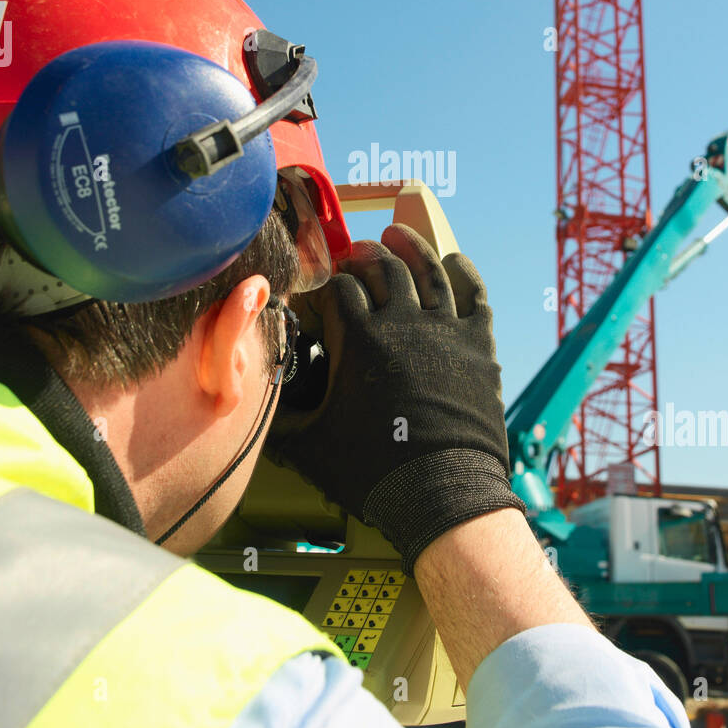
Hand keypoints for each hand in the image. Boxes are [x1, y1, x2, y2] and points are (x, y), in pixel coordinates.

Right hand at [264, 224, 524, 574]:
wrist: (442, 494)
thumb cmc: (372, 472)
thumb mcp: (308, 446)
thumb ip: (276, 418)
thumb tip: (248, 406)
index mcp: (359, 338)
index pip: (338, 288)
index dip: (326, 285)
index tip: (322, 292)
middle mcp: (402, 321)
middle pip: (382, 267)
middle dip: (363, 256)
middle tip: (354, 255)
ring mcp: (445, 329)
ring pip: (427, 269)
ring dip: (410, 246)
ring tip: (396, 233)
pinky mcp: (479, 344)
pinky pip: (473, 293)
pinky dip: (463, 271)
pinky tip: (453, 260)